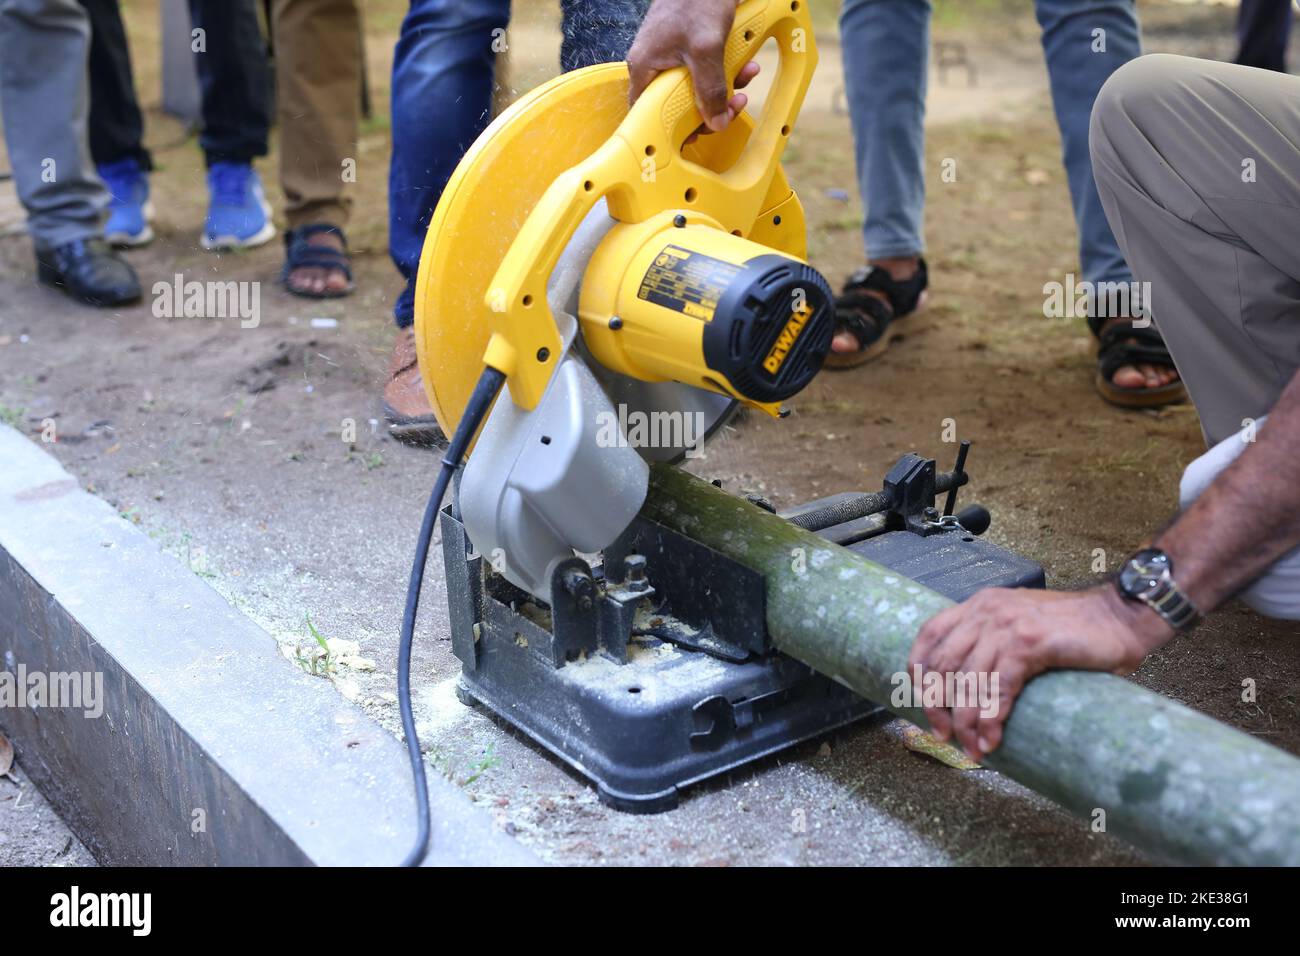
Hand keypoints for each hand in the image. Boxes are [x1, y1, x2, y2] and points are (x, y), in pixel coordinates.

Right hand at [627, 0, 758, 132]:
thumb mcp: (706, 48)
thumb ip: (711, 88)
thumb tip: (716, 122)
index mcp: (645, 67)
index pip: (649, 113)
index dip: (674, 128)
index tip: (699, 130)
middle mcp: (654, 65)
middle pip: (680, 104)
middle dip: (711, 106)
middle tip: (732, 105)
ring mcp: (672, 57)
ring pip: (698, 89)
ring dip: (725, 88)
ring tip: (745, 76)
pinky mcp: (689, 49)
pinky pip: (707, 71)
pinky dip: (727, 71)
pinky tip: (745, 63)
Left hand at [907, 586, 1171, 762]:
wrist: (1119, 617)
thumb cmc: (1072, 630)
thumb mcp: (1020, 626)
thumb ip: (993, 643)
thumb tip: (967, 688)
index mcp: (979, 605)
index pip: (929, 635)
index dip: (918, 673)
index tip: (923, 704)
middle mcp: (986, 611)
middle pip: (941, 664)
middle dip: (937, 706)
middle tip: (944, 736)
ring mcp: (1007, 625)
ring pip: (968, 680)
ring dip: (965, 722)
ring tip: (972, 749)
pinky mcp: (1030, 644)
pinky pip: (999, 687)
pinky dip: (991, 719)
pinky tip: (992, 739)